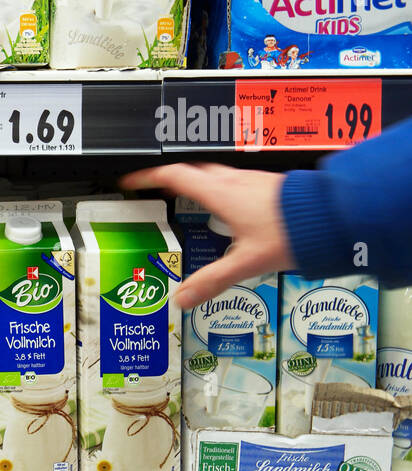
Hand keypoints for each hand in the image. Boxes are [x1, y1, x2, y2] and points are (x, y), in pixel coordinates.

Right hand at [118, 163, 293, 308]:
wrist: (335, 215)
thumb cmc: (294, 231)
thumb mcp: (246, 262)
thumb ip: (212, 281)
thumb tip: (182, 298)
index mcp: (221, 194)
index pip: (174, 177)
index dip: (149, 177)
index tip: (134, 180)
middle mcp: (235, 182)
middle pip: (194, 172)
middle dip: (173, 179)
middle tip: (161, 189)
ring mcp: (255, 181)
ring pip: (218, 175)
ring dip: (201, 183)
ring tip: (195, 201)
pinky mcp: (272, 186)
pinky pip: (238, 182)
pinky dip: (224, 191)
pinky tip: (233, 209)